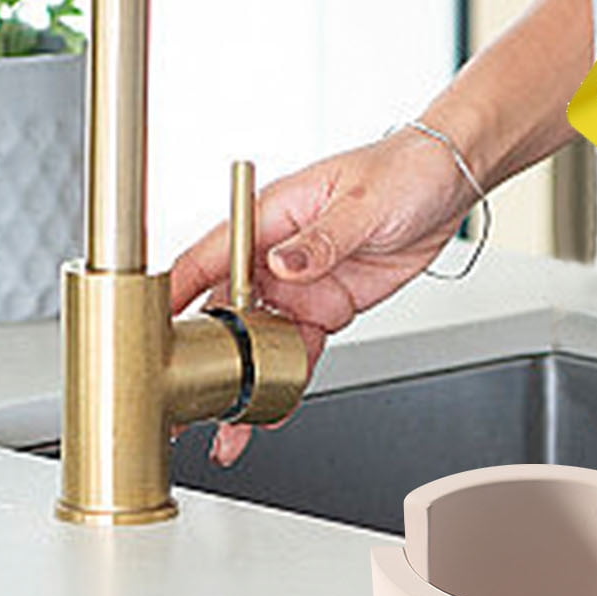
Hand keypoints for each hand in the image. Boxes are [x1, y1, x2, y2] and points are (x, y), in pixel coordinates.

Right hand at [170, 127, 478, 464]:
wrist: (448, 184)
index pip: (208, 257)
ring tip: (226, 425)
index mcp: (272, 215)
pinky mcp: (327, 306)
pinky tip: (271, 409)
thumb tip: (284, 264)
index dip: (174, 293)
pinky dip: (284, 381)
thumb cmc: (402, 171)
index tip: (148, 328)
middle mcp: (276, 253)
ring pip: (258, 341)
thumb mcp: (364, 202)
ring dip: (241, 381)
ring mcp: (300, 284)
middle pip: (224, 310)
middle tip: (180, 402)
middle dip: (200, 358)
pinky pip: (298, 350)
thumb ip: (323, 239)